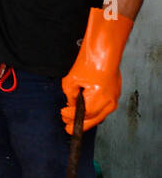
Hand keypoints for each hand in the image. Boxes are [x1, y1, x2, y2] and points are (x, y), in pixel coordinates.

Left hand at [61, 7, 133, 132]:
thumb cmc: (89, 63)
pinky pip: (104, 109)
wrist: (104, 51)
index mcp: (99, 98)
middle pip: (94, 120)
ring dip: (87, 119)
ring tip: (73, 120)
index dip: (71, 116)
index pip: (84, 115)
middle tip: (67, 126)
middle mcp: (110, 102)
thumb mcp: (71, 82)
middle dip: (80, 124)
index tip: (62, 113)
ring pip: (100, 116)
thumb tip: (71, 106)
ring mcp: (114, 98)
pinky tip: (84, 111)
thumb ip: (71, 97)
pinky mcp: (115, 95)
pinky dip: (94, 112)